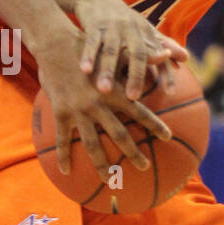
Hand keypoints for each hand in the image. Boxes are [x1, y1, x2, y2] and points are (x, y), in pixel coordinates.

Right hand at [36, 28, 172, 178]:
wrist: (55, 44)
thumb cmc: (87, 46)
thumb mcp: (113, 53)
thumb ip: (139, 60)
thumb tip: (166, 54)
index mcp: (114, 91)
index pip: (139, 111)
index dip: (154, 124)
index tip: (168, 137)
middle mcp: (98, 104)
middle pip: (118, 134)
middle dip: (132, 152)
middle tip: (144, 166)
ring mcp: (78, 111)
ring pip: (92, 144)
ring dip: (102, 164)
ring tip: (109, 180)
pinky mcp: (61, 113)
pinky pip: (63, 139)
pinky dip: (64, 156)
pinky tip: (66, 172)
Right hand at [72, 0, 186, 99]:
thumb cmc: (123, 19)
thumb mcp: (144, 29)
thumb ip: (164, 45)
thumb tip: (186, 58)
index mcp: (145, 34)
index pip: (159, 56)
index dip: (165, 73)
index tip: (170, 93)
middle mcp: (131, 31)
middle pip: (136, 55)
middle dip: (135, 76)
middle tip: (133, 97)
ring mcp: (112, 28)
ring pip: (111, 51)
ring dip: (108, 71)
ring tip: (104, 91)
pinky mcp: (94, 25)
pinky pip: (92, 43)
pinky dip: (88, 56)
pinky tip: (85, 70)